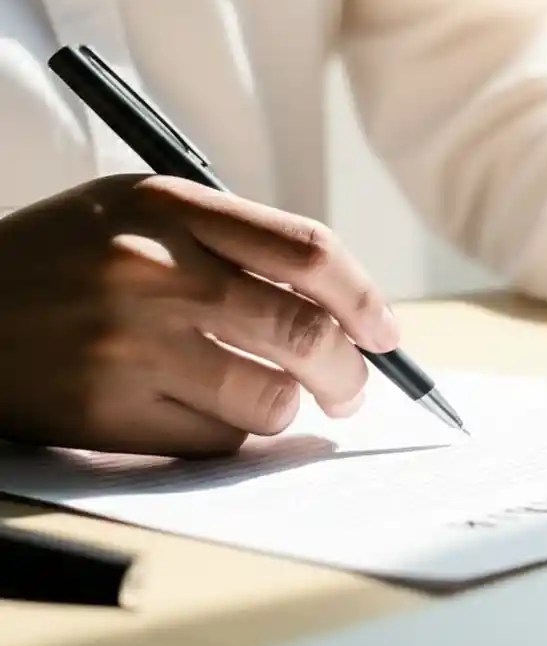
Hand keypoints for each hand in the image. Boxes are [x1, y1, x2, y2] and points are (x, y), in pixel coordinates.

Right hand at [0, 175, 397, 455]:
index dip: (365, 298)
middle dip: (351, 374)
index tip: (386, 333)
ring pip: (270, 399)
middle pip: (306, 332)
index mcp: (170, 205)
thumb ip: (234, 245)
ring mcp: (128, 343)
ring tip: (269, 400)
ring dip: (285, 410)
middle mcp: (155, 269)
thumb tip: (343, 313)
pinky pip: (216, 441)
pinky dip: (227, 436)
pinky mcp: (104, 409)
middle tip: (353, 390)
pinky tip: (200, 414)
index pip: (308, 251)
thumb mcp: (138, 214)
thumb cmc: (62, 264)